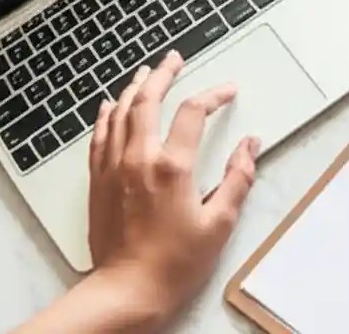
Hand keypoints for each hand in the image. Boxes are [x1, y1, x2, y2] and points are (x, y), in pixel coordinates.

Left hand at [87, 50, 259, 326]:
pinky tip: (110, 105)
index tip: (226, 91)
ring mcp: (113, 167)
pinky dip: (107, 114)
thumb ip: (238, 178)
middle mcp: (138, 158)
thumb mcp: (219, 222)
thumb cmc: (174, 262)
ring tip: (146, 73)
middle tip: (175, 59)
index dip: (212, 95)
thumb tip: (250, 146)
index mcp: (172, 167)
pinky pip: (100, 134)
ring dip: (134, 87)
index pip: (193, 112)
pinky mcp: (98, 180)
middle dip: (163, 74)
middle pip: (146, 99)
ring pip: (119, 111)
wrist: (128, 289)